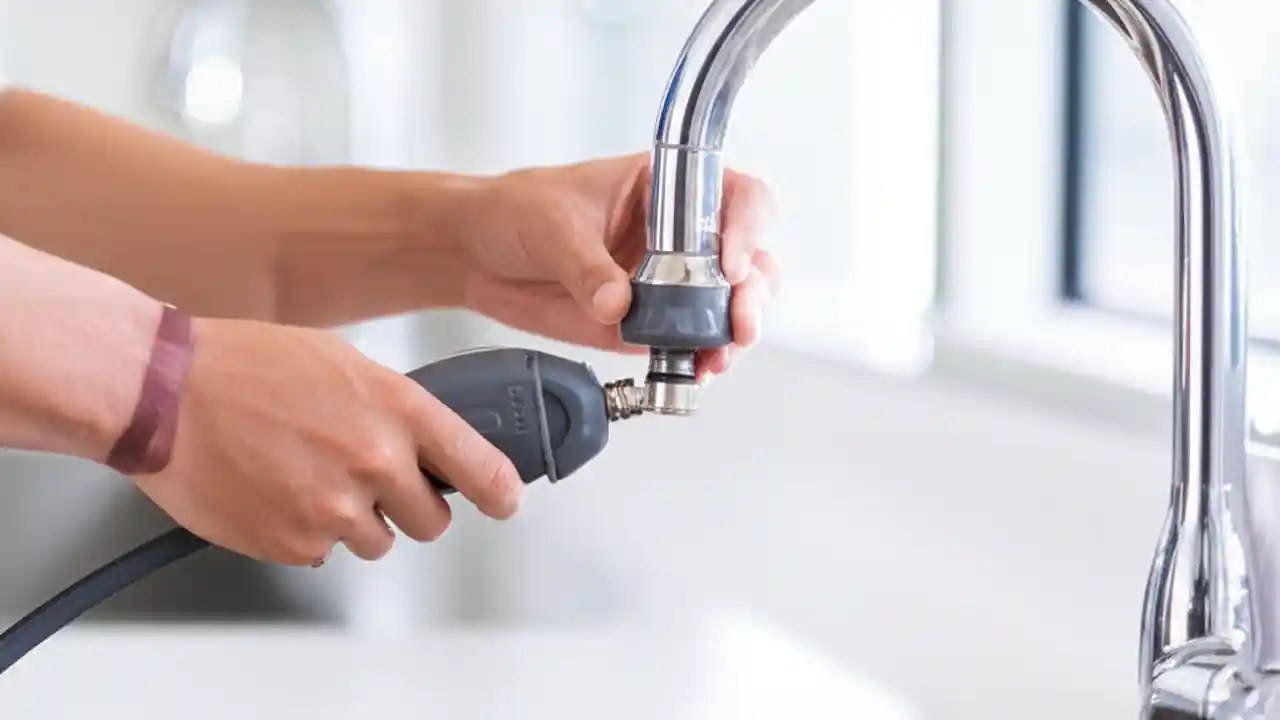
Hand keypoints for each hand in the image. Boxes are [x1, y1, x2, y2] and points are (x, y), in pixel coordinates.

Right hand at [130, 318, 523, 565]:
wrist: (165, 395)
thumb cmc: (244, 366)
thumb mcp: (341, 362)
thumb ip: (393, 407)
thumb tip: (424, 442)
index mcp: (396, 409)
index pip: (479, 465)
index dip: (500, 490)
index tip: (506, 500)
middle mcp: (375, 462)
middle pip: (433, 521)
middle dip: (410, 505)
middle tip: (371, 480)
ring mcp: (335, 509)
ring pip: (377, 541)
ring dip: (354, 519)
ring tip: (308, 476)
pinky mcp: (294, 543)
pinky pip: (322, 552)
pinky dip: (306, 531)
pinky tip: (278, 490)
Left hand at [462, 153, 780, 378]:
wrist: (476, 255)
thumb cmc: (514, 211)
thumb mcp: (550, 224)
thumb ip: (586, 265)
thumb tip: (618, 303)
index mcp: (666, 186)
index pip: (735, 196)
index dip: (746, 227)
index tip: (729, 264)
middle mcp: (680, 234)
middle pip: (750, 258)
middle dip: (752, 293)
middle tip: (738, 322)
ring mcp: (670, 281)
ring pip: (731, 305)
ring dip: (734, 331)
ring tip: (718, 354)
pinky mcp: (649, 323)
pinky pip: (692, 342)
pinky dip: (702, 358)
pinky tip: (697, 368)